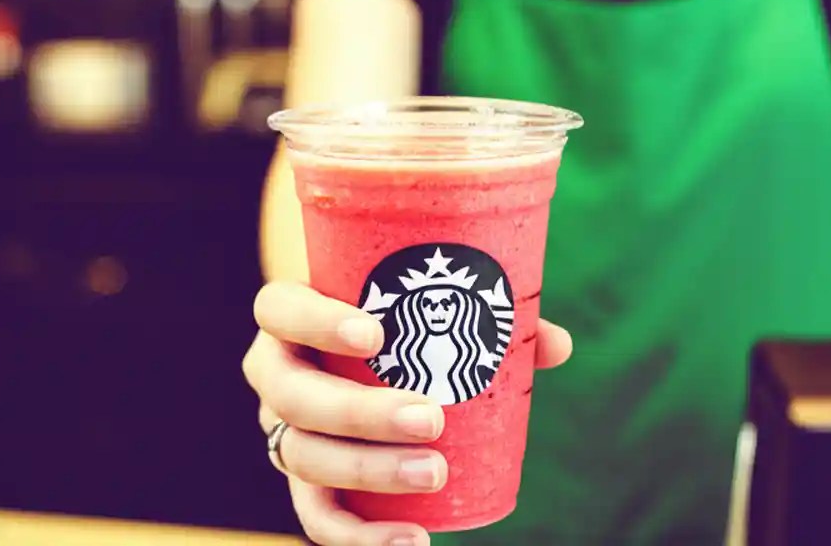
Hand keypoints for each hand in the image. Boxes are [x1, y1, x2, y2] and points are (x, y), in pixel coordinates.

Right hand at [241, 281, 573, 545]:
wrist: (361, 371)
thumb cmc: (399, 324)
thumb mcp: (427, 310)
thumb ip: (486, 318)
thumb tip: (554, 346)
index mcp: (290, 318)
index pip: (277, 309)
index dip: (316, 321)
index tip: (375, 333)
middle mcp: (275, 375)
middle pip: (293, 396)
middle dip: (360, 412)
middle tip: (430, 419)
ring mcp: (281, 431)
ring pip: (303, 457)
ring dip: (368, 471)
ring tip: (434, 473)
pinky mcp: (304, 483)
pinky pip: (317, 517)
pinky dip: (359, 538)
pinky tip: (413, 541)